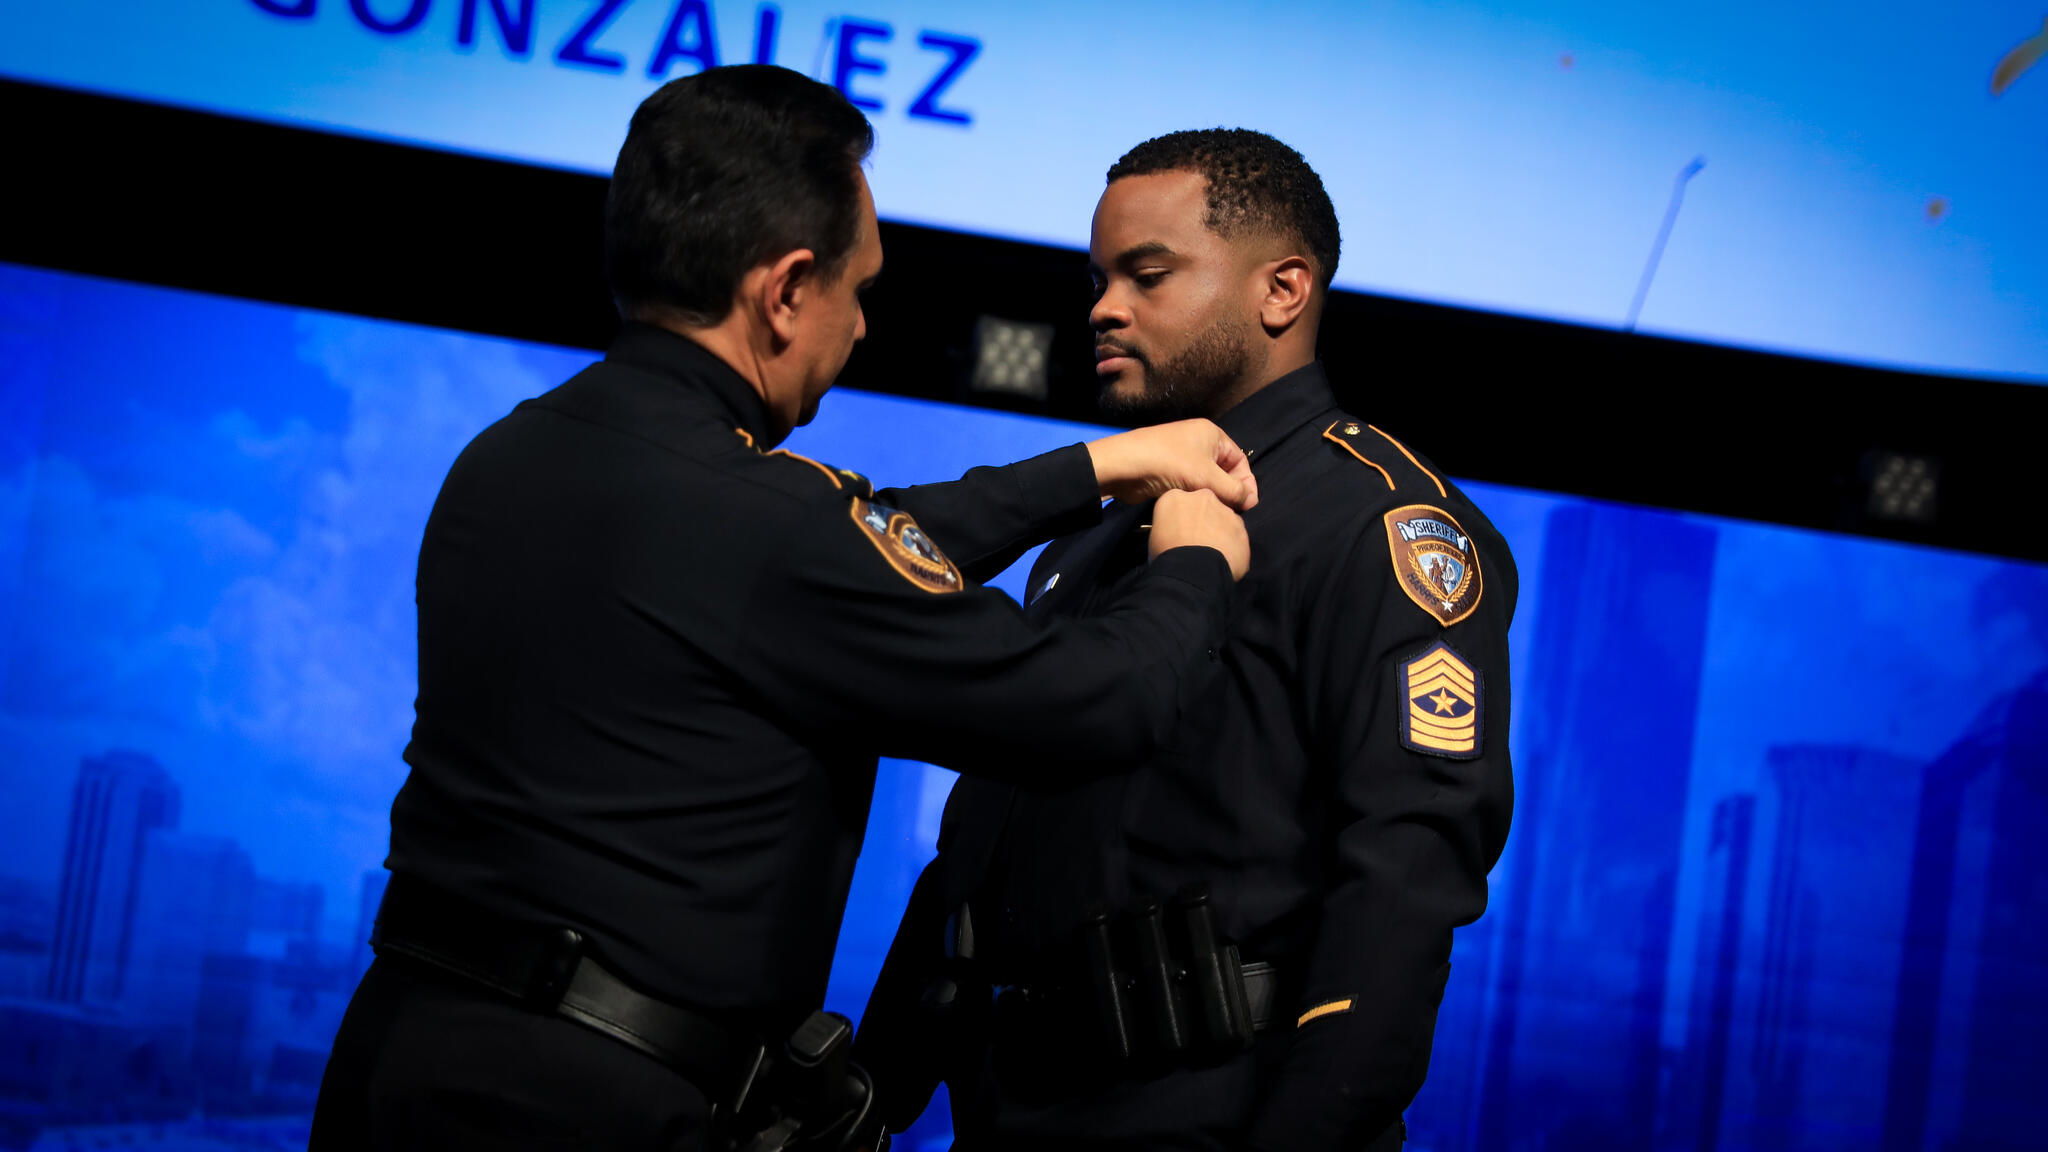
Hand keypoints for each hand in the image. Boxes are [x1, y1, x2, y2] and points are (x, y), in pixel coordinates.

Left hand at [1085, 419, 1257, 510]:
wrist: (1124, 465)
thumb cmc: (1169, 464)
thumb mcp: (1207, 477)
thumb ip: (1234, 490)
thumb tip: (1251, 500)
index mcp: (1212, 434)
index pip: (1240, 460)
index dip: (1246, 482)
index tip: (1247, 504)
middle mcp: (1199, 442)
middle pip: (1225, 470)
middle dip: (1229, 490)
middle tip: (1231, 511)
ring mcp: (1183, 456)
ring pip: (1208, 480)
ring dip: (1212, 496)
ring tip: (1215, 512)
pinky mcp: (1169, 471)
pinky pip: (1192, 485)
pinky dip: (1197, 496)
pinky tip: (1197, 509)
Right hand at [1149, 489, 1250, 580]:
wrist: (1193, 572)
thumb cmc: (1167, 555)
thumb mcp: (1156, 535)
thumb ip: (1171, 525)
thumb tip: (1178, 533)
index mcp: (1176, 497)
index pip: (1180, 503)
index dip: (1182, 518)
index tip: (1181, 532)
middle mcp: (1203, 497)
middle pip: (1206, 505)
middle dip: (1204, 519)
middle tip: (1198, 541)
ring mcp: (1226, 511)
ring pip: (1225, 519)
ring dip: (1221, 532)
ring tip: (1213, 554)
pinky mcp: (1242, 529)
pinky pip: (1237, 536)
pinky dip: (1233, 546)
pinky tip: (1225, 560)